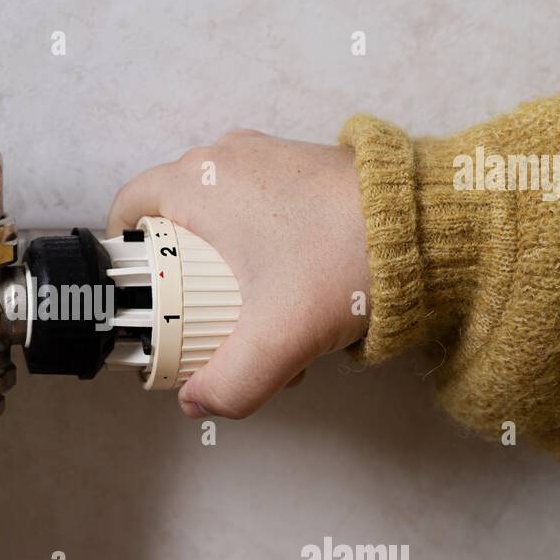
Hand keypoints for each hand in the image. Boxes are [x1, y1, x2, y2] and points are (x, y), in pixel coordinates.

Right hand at [105, 130, 369, 418]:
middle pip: (174, 219)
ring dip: (228, 269)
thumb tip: (200, 402)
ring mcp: (266, 157)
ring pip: (220, 216)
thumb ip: (230, 383)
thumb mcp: (278, 337)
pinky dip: (262, 249)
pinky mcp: (301, 166)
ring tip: (261, 317)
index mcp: (198, 181)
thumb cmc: (349, 255)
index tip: (143, 295)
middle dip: (187, 278)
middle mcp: (225, 158)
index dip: (126, 256)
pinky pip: (259, 208)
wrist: (432, 224)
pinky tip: (294, 292)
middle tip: (207, 321)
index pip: (128, 207)